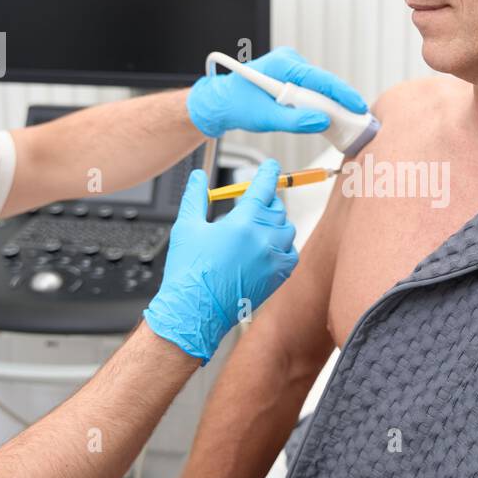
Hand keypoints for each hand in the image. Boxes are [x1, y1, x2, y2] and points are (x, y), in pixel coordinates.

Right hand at [143, 161, 296, 361]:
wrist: (195, 311)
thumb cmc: (189, 272)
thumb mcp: (186, 227)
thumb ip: (195, 197)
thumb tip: (198, 176)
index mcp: (242, 224)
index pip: (263, 188)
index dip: (269, 174)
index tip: (273, 166)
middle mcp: (263, 240)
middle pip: (276, 208)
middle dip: (266, 201)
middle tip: (253, 203)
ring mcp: (273, 260)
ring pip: (287, 229)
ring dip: (276, 223)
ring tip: (258, 226)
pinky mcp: (277, 277)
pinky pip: (291, 254)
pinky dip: (284, 246)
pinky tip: (268, 247)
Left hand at [186, 46, 367, 136]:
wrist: (221, 103)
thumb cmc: (237, 106)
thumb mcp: (265, 118)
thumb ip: (295, 121)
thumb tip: (322, 122)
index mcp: (282, 64)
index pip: (319, 78)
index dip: (341, 93)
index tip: (357, 105)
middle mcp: (289, 61)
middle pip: (323, 83)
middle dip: (339, 102)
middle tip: (356, 120)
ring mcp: (292, 67)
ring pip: (319, 88)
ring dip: (329, 106)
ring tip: (344, 122)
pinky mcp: (293, 77)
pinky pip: (312, 91)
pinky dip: (319, 105)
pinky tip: (326, 118)